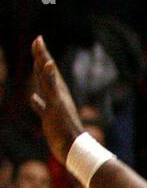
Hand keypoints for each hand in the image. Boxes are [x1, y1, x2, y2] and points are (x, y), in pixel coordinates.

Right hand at [30, 36, 87, 162]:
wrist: (73, 149)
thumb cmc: (64, 127)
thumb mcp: (56, 103)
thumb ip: (51, 84)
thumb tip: (49, 64)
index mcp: (58, 91)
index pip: (48, 67)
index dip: (42, 53)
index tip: (38, 38)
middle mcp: (58, 96)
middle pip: (47, 72)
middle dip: (41, 57)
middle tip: (37, 43)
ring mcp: (55, 107)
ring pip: (45, 87)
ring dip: (39, 75)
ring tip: (36, 65)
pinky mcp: (52, 119)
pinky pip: (42, 106)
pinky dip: (36, 101)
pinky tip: (32, 99)